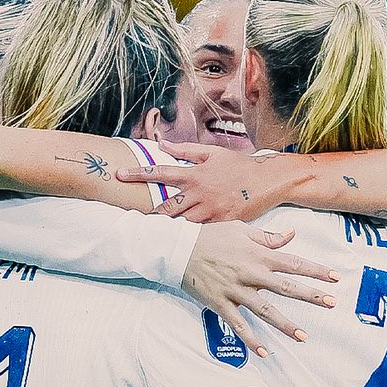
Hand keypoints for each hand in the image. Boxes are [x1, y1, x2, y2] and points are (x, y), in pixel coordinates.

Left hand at [117, 140, 284, 222]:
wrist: (267, 180)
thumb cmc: (239, 165)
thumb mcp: (212, 153)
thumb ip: (186, 150)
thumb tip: (163, 144)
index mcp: (194, 173)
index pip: (160, 172)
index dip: (138, 173)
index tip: (119, 174)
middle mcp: (199, 192)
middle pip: (167, 206)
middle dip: (149, 214)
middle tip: (132, 218)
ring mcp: (211, 209)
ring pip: (182, 222)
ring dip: (168, 227)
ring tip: (153, 233)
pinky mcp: (222, 222)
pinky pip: (201, 231)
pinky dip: (190, 235)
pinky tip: (180, 242)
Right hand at [181, 222, 338, 354]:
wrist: (179, 249)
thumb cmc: (212, 237)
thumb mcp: (242, 230)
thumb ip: (268, 237)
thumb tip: (291, 235)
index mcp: (258, 255)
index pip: (294, 263)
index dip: (316, 271)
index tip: (336, 277)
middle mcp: (251, 274)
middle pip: (286, 288)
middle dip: (311, 296)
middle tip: (331, 303)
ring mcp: (236, 291)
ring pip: (265, 311)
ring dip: (285, 325)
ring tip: (303, 337)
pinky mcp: (221, 304)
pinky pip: (238, 326)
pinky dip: (251, 340)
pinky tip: (264, 352)